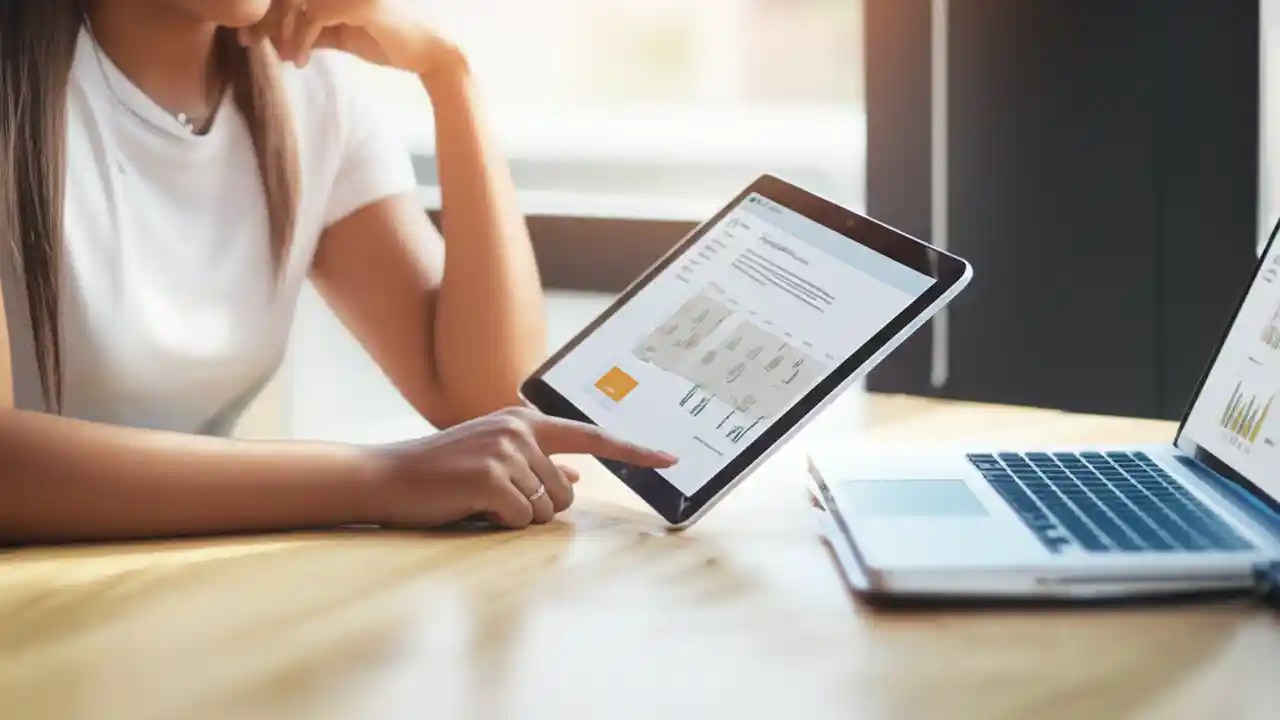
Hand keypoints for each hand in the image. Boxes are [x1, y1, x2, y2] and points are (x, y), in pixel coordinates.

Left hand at [239, 0, 463, 77]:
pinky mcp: (358, 3)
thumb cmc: (388, 42)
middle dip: (262, 17)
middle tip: (247, 43)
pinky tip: (298, 61)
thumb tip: (279, 35)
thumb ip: (314, 29)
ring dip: (278, 31)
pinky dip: (299, 40)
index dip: (266, 10)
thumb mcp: (342, 34)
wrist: (428, 54)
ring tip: (277, 56)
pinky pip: (313, 18)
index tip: (250, 33)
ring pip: (295, 2)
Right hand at [368, 407, 677, 529]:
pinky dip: (499, 523)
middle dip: (535, 506)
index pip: (592, 436)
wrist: (386, 477)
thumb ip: (538, 464)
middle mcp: (521, 428)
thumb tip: (577, 480)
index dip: (634, 451)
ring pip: (545, 510)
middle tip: (491, 496)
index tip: (670, 459)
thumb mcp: (495, 459)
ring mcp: (507, 450)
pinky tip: (469, 506)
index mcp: (526, 419)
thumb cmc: (442, 474)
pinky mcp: (492, 477)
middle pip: (565, 493)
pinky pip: (521, 520)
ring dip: (514, 516)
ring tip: (476, 498)